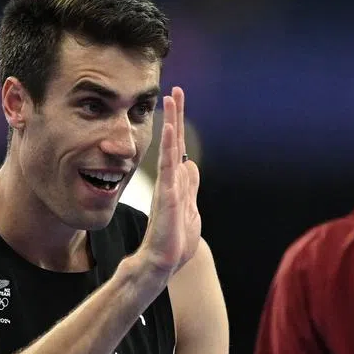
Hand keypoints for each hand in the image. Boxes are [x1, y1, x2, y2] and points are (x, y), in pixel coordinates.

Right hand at [140, 87, 201, 274]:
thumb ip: (189, 188)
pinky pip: (168, 166)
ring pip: (169, 148)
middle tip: (175, 90)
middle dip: (175, 116)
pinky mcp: (167, 196)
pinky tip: (168, 129)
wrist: (162, 263)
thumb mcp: (189, 210)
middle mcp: (170, 180)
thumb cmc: (174, 242)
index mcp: (176, 183)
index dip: (178, 127)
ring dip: (171, 123)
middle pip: (173, 142)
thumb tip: (191, 165)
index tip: (178, 103)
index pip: (178, 149)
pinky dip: (168, 147)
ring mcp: (167, 186)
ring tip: (171, 99)